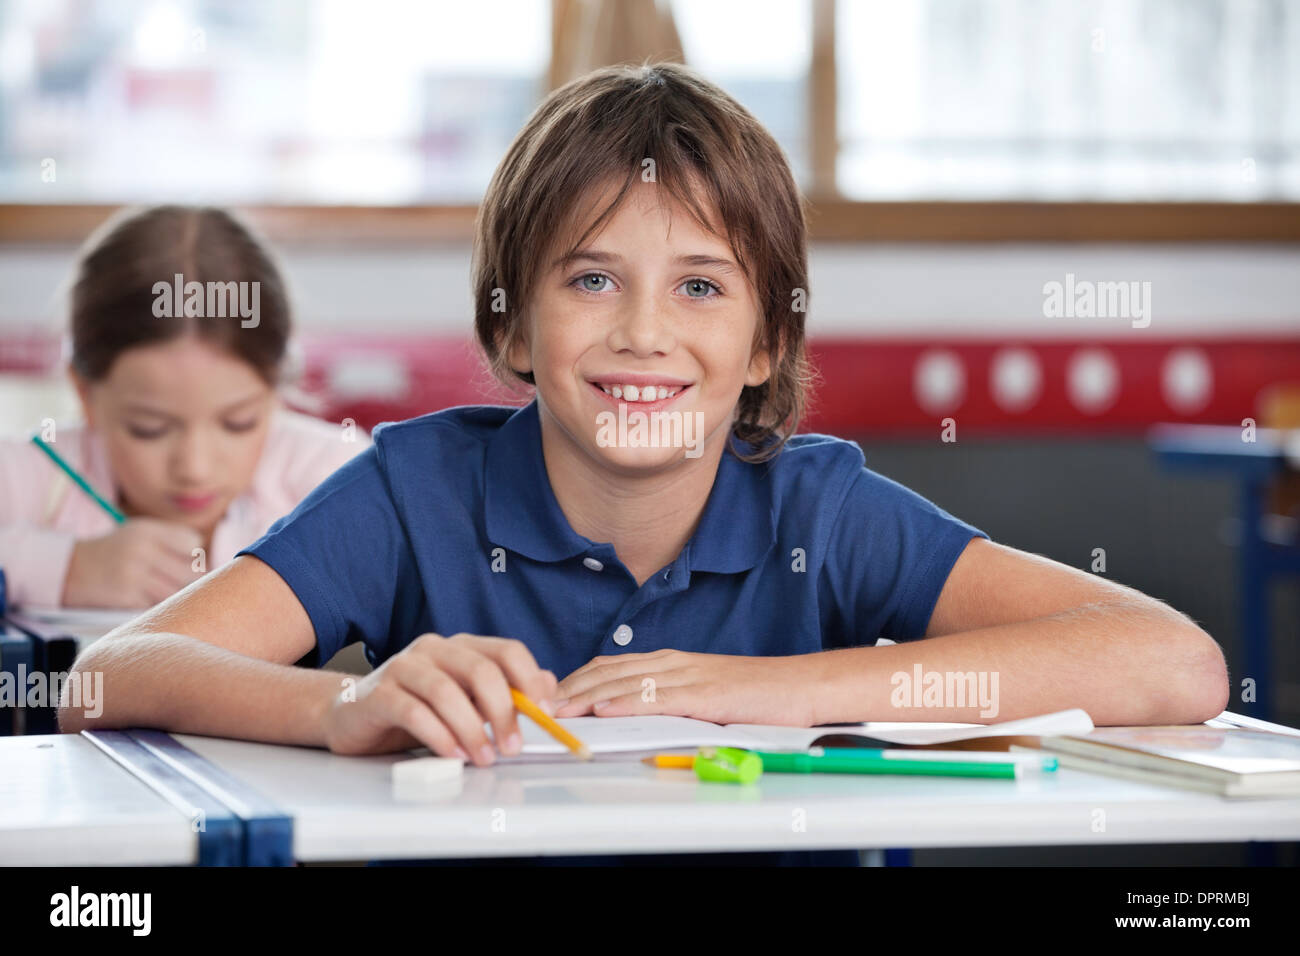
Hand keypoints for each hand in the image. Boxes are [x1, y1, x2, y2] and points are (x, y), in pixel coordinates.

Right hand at [61, 518, 203, 607]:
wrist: (69, 569)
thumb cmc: (115, 552)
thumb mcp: (139, 534)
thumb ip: (173, 542)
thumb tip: (212, 565)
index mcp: (148, 531)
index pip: (193, 543)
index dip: (196, 557)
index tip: (192, 565)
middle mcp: (142, 549)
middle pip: (190, 571)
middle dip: (193, 582)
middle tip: (191, 588)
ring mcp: (133, 573)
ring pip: (177, 592)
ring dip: (179, 598)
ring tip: (174, 599)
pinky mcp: (126, 596)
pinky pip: (158, 606)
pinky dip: (161, 608)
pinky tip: (155, 605)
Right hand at [321, 633, 558, 762]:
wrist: (353, 716)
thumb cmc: (416, 708)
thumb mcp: (466, 701)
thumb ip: (505, 692)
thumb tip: (548, 686)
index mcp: (461, 647)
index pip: (507, 651)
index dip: (530, 680)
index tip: (544, 712)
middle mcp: (434, 650)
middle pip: (481, 670)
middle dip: (503, 711)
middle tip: (512, 746)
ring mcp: (404, 667)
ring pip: (447, 692)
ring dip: (472, 730)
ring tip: (483, 757)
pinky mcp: (379, 694)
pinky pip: (415, 712)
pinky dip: (439, 736)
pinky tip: (452, 754)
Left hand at [553, 649, 820, 725]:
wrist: (798, 687)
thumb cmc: (754, 694)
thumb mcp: (702, 693)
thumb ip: (668, 698)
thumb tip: (631, 715)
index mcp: (670, 661)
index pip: (610, 665)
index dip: (575, 678)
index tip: (546, 692)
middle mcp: (673, 662)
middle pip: (608, 671)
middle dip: (569, 687)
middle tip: (536, 701)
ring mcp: (688, 676)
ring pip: (626, 682)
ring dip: (586, 695)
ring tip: (556, 707)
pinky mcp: (705, 695)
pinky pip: (658, 698)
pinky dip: (626, 703)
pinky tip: (603, 710)